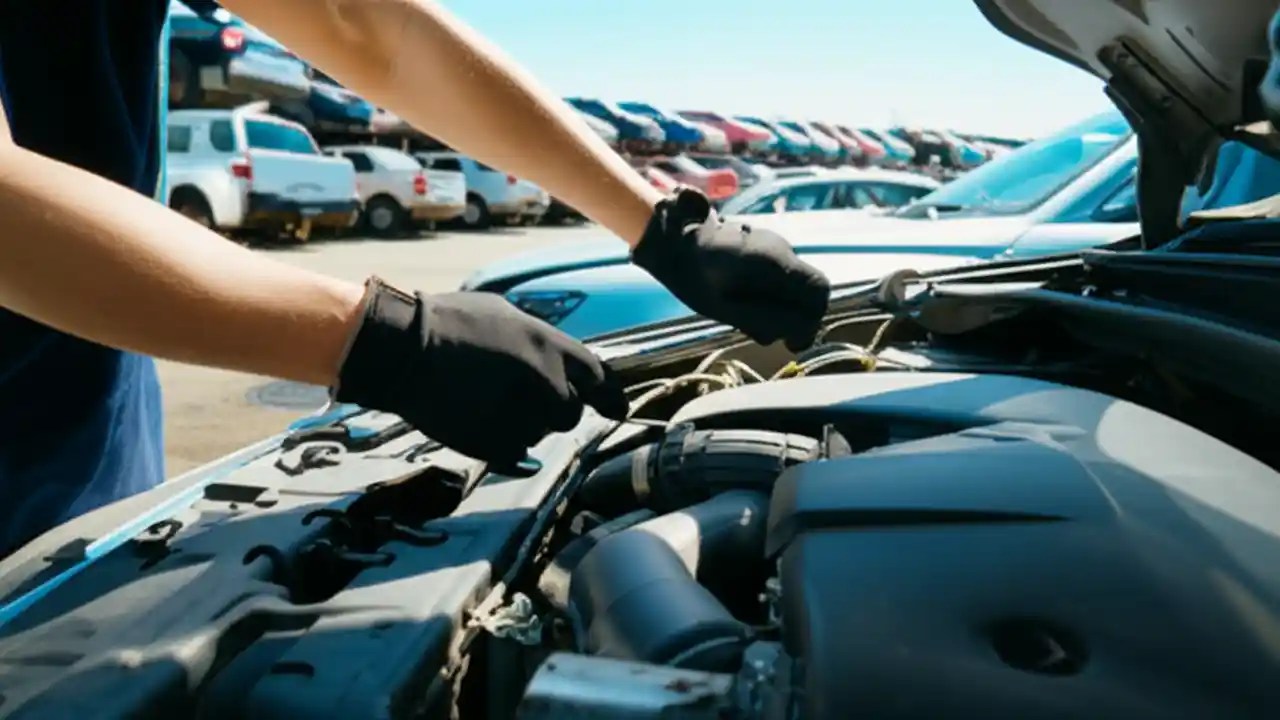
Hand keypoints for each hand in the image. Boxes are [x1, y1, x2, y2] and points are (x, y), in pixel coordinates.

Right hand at [333, 280, 627, 465]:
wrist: (402, 351)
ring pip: (539, 433)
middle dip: (555, 409)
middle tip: (522, 397)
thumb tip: (553, 359)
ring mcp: (522, 416)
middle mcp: (545, 383)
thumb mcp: (504, 314)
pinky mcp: (496, 445)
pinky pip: (513, 451)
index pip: (598, 376)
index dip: (610, 395)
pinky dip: (501, 440)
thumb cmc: (448, 321)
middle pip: (570, 412)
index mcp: (549, 346)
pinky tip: (475, 417)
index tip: (618, 408)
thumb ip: (537, 340)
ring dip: (524, 422)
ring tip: (485, 399)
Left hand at [631, 188, 829, 350]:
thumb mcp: (729, 309)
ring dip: (776, 309)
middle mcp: (781, 248)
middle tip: (755, 328)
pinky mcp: (764, 246)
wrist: (671, 241)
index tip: (790, 341)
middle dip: (790, 317)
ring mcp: (774, 244)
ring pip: (793, 286)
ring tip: (740, 314)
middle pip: (807, 291)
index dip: (812, 318)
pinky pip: (779, 278)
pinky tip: (740, 300)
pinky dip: (768, 296)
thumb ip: (769, 320)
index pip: (819, 290)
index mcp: (775, 261)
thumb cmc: (693, 277)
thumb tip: (800, 335)